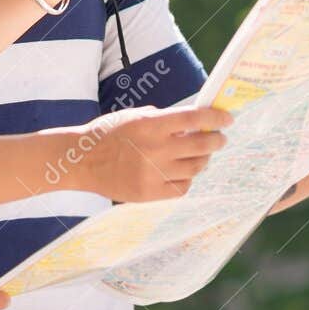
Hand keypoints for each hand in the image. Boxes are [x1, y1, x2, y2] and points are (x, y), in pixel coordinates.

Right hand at [73, 105, 234, 201]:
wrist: (81, 161)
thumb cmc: (107, 133)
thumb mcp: (133, 116)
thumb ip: (163, 119)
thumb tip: (193, 123)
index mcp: (151, 125)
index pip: (195, 119)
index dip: (215, 119)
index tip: (227, 120)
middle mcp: (156, 149)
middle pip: (202, 146)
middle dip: (217, 141)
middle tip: (220, 139)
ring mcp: (154, 173)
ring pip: (195, 168)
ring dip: (202, 160)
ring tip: (199, 156)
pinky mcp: (150, 193)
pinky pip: (182, 188)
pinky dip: (186, 179)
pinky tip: (182, 173)